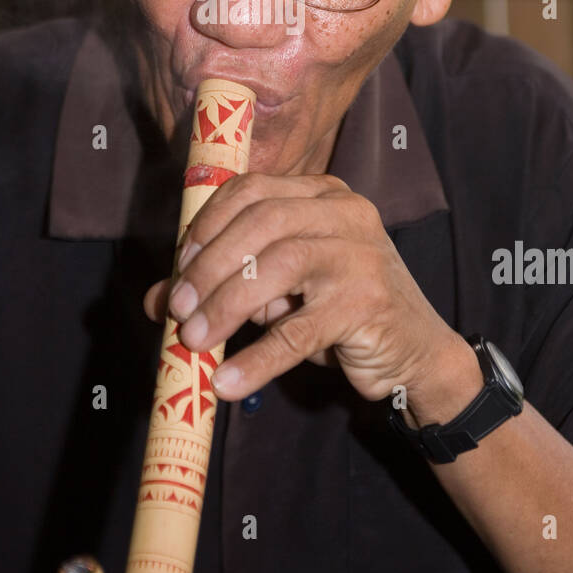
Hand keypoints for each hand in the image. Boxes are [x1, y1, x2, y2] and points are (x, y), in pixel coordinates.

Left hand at [142, 171, 464, 408]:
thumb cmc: (340, 311)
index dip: (208, 225)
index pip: (253, 191)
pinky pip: (300, 331)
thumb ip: (224, 284)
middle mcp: (345, 213)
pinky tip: (229, 382)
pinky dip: (258, 359)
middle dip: (210, 266)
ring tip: (195, 341)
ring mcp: (361, 255)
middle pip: (262, 222)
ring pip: (279, 267)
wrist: (416, 353)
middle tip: (178, 309)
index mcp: (323, 194)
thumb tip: (157, 299)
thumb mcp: (280, 290)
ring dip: (226, 305)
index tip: (178, 265)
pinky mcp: (368, 304)